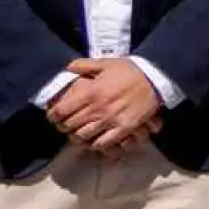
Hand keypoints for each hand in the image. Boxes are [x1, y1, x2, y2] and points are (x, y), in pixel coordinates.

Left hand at [46, 59, 161, 151]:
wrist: (156, 79)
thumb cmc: (131, 70)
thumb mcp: (107, 63)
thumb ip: (85, 65)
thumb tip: (68, 68)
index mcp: (91, 92)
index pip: (62, 110)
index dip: (53, 115)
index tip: (53, 116)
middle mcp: (98, 108)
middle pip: (70, 126)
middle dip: (63, 127)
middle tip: (64, 125)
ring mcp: (111, 120)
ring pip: (83, 137)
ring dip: (77, 137)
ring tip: (77, 133)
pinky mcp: (123, 128)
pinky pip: (102, 143)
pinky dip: (94, 144)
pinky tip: (94, 140)